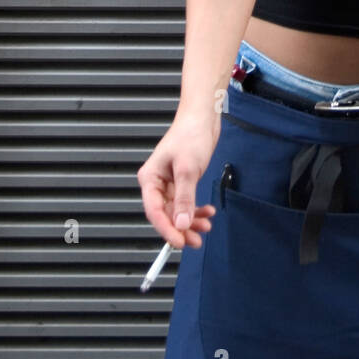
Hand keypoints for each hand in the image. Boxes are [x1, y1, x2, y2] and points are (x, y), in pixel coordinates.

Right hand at [137, 106, 219, 248]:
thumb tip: (181, 224)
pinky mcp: (182, 181)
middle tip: (195, 241)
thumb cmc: (190, 134)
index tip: (180, 242)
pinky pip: (186, 203)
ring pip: (177, 211)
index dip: (167, 230)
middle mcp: (157, 182)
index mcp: (150, 178)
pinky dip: (196, 210)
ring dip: (191, 221)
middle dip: (181, 228)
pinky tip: (208, 212)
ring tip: (206, 227)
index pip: (154, 212)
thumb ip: (184, 198)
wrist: (203, 117)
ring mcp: (170, 183)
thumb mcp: (188, 169)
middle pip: (166, 214)